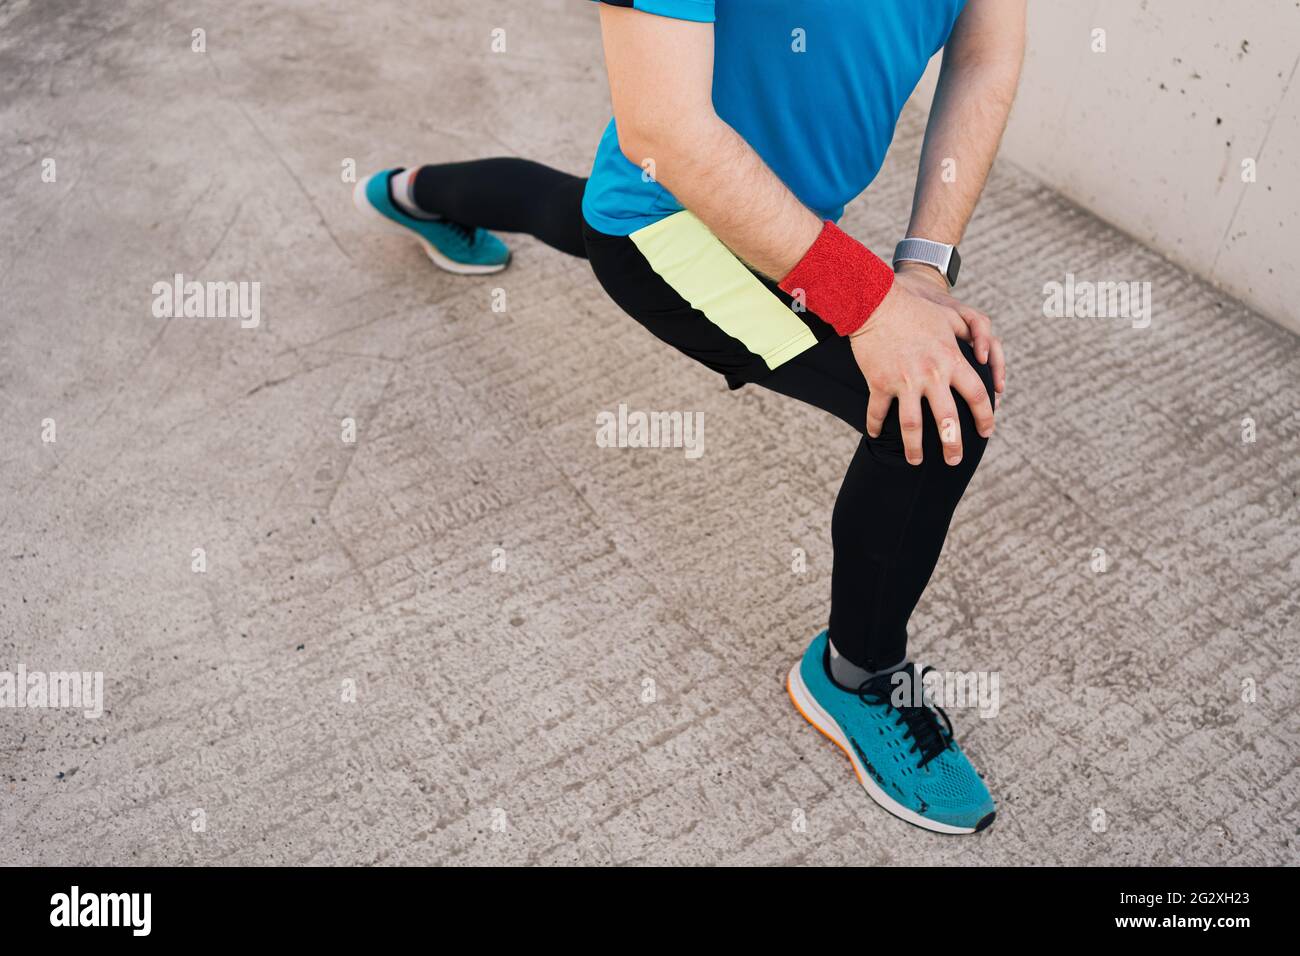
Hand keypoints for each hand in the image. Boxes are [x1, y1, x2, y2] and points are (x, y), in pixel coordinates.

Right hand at [850, 275, 995, 465]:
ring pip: (911, 425)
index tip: (986, 432)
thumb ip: (971, 336)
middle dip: (953, 445)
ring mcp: (904, 381)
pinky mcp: (879, 382)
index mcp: (951, 361)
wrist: (876, 302)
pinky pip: (878, 411)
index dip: (985, 417)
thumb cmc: (915, 309)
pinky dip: (875, 425)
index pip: (977, 395)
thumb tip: (988, 354)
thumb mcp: (948, 319)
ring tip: (915, 461)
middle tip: (955, 461)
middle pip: (947, 420)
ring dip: (914, 448)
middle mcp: (931, 375)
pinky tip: (874, 435)